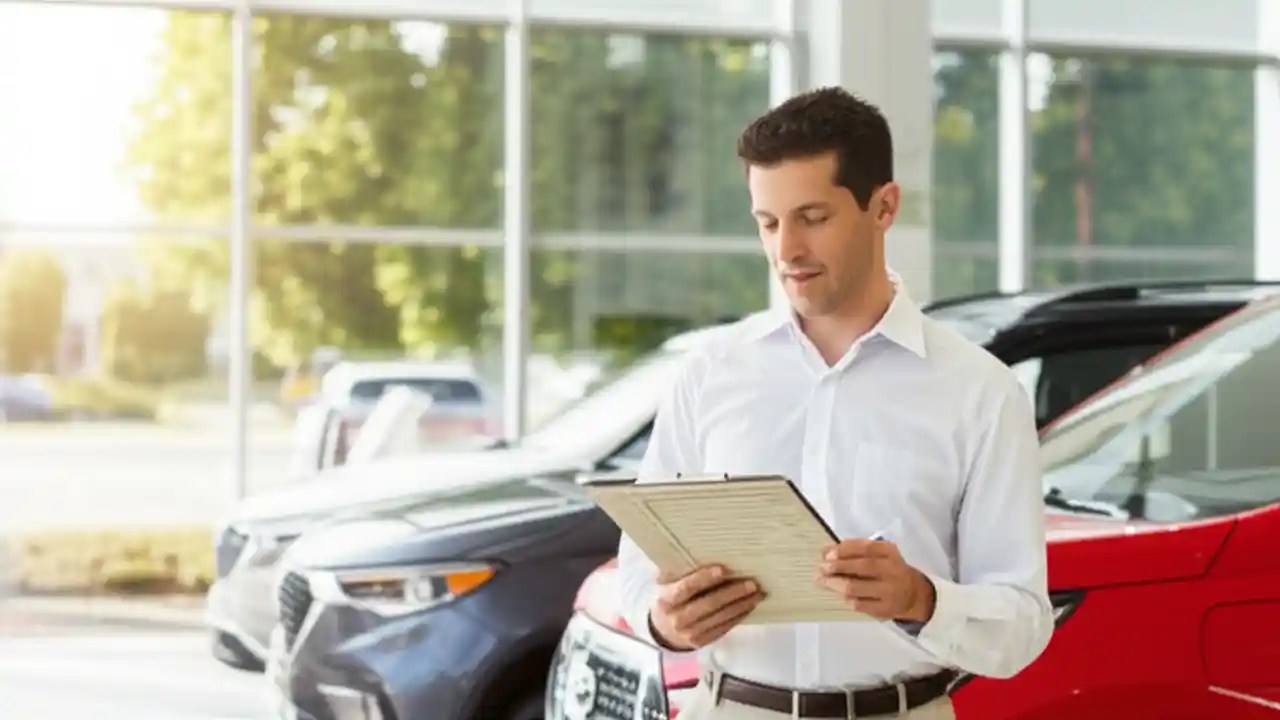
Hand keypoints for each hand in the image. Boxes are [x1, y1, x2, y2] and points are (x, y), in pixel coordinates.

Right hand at [649, 564, 763, 650]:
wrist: (663, 629)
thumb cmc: (671, 598)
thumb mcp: (669, 584)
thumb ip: (684, 573)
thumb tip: (712, 554)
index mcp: (667, 600)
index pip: (686, 588)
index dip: (704, 578)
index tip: (723, 569)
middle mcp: (677, 619)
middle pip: (709, 604)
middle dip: (732, 593)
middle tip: (752, 583)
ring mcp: (690, 633)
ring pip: (720, 617)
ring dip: (741, 605)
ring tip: (758, 594)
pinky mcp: (701, 642)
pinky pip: (724, 628)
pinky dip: (739, 616)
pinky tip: (750, 606)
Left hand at [816, 538, 934, 621]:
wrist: (914, 595)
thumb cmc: (889, 570)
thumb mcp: (878, 554)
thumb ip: (854, 550)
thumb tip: (825, 551)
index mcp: (890, 553)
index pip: (866, 548)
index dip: (845, 550)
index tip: (828, 554)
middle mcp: (892, 571)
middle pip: (862, 567)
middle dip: (838, 567)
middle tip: (822, 568)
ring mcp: (889, 592)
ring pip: (856, 588)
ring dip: (835, 584)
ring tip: (823, 580)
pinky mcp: (884, 610)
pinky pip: (859, 604)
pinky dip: (846, 598)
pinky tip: (839, 593)